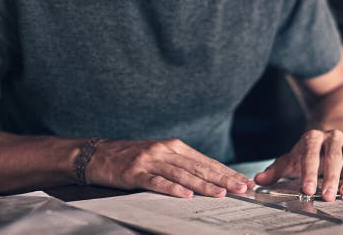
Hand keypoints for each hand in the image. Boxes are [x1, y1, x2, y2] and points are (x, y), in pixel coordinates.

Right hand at [85, 139, 253, 197]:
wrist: (98, 155)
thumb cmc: (133, 158)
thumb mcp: (161, 156)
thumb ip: (182, 165)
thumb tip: (211, 178)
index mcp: (175, 147)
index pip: (206, 161)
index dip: (226, 172)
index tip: (244, 181)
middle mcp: (165, 151)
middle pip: (199, 167)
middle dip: (222, 178)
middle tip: (241, 188)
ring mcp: (150, 161)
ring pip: (182, 174)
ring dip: (203, 184)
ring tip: (219, 193)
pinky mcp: (135, 172)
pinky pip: (157, 182)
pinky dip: (172, 189)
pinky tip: (185, 195)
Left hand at [253, 129, 342, 201]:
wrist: (332, 135)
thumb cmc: (310, 153)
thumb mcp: (292, 158)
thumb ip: (276, 170)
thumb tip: (258, 180)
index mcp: (312, 138)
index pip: (310, 153)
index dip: (309, 171)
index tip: (307, 189)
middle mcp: (333, 137)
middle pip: (333, 155)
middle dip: (331, 177)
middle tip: (329, 197)